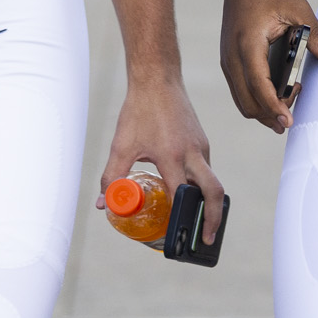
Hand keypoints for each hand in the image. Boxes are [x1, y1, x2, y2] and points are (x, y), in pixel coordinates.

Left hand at [98, 75, 227, 246]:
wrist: (158, 79)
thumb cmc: (138, 111)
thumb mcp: (121, 146)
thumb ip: (112, 177)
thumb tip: (104, 204)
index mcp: (173, 156)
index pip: (181, 195)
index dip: (179, 218)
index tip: (177, 236)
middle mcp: (193, 153)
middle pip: (213, 192)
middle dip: (213, 218)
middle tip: (207, 238)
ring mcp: (201, 146)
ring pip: (211, 179)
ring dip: (207, 201)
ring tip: (196, 219)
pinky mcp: (202, 140)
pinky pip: (206, 167)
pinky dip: (200, 183)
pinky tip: (184, 188)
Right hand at [220, 0, 317, 133]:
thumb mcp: (298, 8)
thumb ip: (314, 34)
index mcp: (247, 44)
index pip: (258, 86)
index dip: (274, 107)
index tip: (289, 121)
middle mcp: (231, 56)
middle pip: (247, 103)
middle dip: (270, 115)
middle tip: (294, 113)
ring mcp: (227, 60)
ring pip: (242, 101)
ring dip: (264, 109)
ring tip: (290, 100)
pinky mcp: (228, 61)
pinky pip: (240, 91)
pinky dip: (257, 99)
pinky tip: (278, 92)